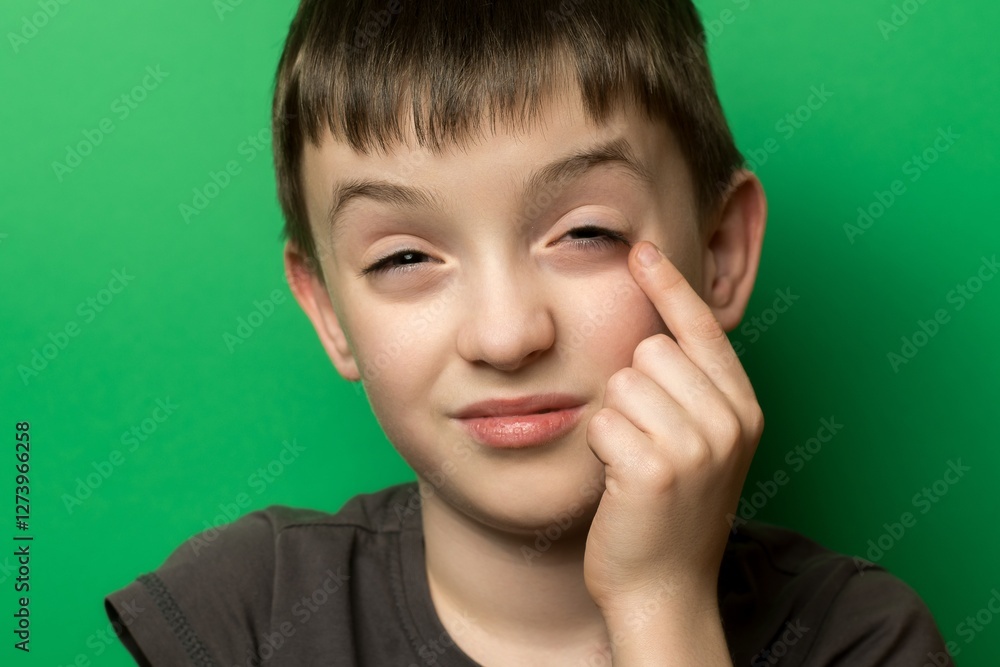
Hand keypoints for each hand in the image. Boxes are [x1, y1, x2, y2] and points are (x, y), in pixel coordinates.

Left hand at [583, 240, 764, 623]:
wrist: (663, 587)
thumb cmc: (670, 510)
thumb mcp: (701, 442)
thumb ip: (690, 386)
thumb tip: (655, 327)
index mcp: (743, 408)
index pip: (702, 327)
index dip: (668, 285)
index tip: (640, 249)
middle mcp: (730, 421)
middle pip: (649, 348)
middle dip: (631, 389)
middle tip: (645, 442)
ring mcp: (698, 446)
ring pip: (622, 382)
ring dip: (614, 420)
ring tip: (634, 462)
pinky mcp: (656, 469)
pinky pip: (603, 421)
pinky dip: (600, 447)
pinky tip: (619, 481)